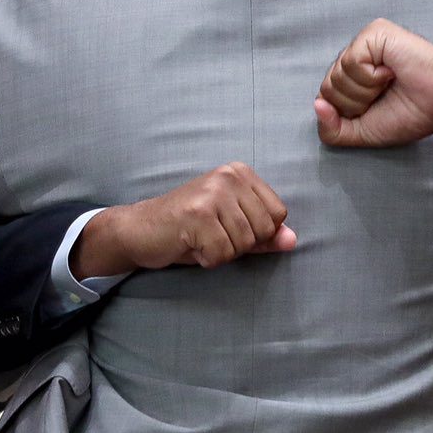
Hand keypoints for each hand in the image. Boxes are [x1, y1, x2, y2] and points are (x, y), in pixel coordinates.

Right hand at [73, 164, 298, 275]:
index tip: (227, 228)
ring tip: (200, 239)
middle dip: (239, 245)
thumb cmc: (188, 229)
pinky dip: (207, 259)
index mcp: (240, 173)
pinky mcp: (197, 214)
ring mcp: (212, 193)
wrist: (139, 229)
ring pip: (244, 244)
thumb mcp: (232, 229)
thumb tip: (292, 240)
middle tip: (211, 235)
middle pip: (263, 230)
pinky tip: (190, 245)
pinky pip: (222, 253)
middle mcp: (229, 176)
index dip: (257, 234)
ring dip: (221, 252)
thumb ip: (264, 235)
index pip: (278, 215)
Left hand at [313, 18, 432, 147]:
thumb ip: (332, 129)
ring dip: (366, 90)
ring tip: (390, 83)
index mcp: (352, 77)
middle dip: (357, 102)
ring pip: (338, 76)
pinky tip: (391, 71)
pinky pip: (352, 63)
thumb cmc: (411, 114)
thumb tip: (317, 105)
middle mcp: (356, 56)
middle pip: (328, 87)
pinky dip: (372, 77)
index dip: (350, 111)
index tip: (378, 107)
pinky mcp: (374, 33)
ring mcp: (364, 43)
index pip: (326, 96)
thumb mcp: (363, 133)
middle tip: (385, 95)